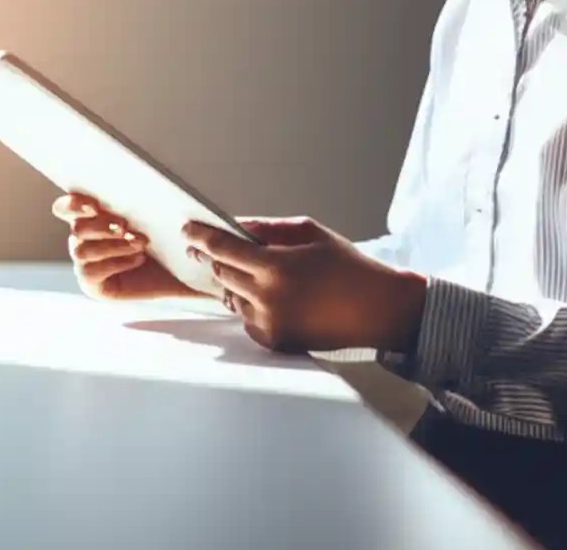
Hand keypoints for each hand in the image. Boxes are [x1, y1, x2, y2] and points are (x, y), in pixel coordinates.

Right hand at [52, 193, 203, 300]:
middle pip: (76, 228)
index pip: (66, 208)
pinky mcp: (93, 285)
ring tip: (139, 244)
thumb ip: (136, 203)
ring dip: (112, 245)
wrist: (184, 272)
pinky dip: (116, 263)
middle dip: (101, 226)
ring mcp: (85, 264)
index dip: (73, 205)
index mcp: (91, 217)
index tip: (94, 206)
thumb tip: (128, 185)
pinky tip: (138, 259)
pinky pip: (90, 271)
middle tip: (124, 226)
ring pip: (82, 251)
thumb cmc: (169, 239)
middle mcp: (83, 240)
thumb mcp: (155, 217)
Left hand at [182, 216, 427, 351]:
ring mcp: (269, 323)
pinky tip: (268, 296)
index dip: (201, 237)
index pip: (223, 249)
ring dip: (233, 283)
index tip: (187, 230)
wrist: (379, 309)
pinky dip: (249, 305)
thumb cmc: (348, 266)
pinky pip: (246, 318)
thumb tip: (235, 224)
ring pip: (230, 297)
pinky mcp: (274, 341)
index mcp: (276, 267)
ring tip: (249, 272)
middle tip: (202, 248)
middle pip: (222, 273)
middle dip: (212, 258)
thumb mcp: (311, 233)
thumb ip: (268, 227)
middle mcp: (268, 298)